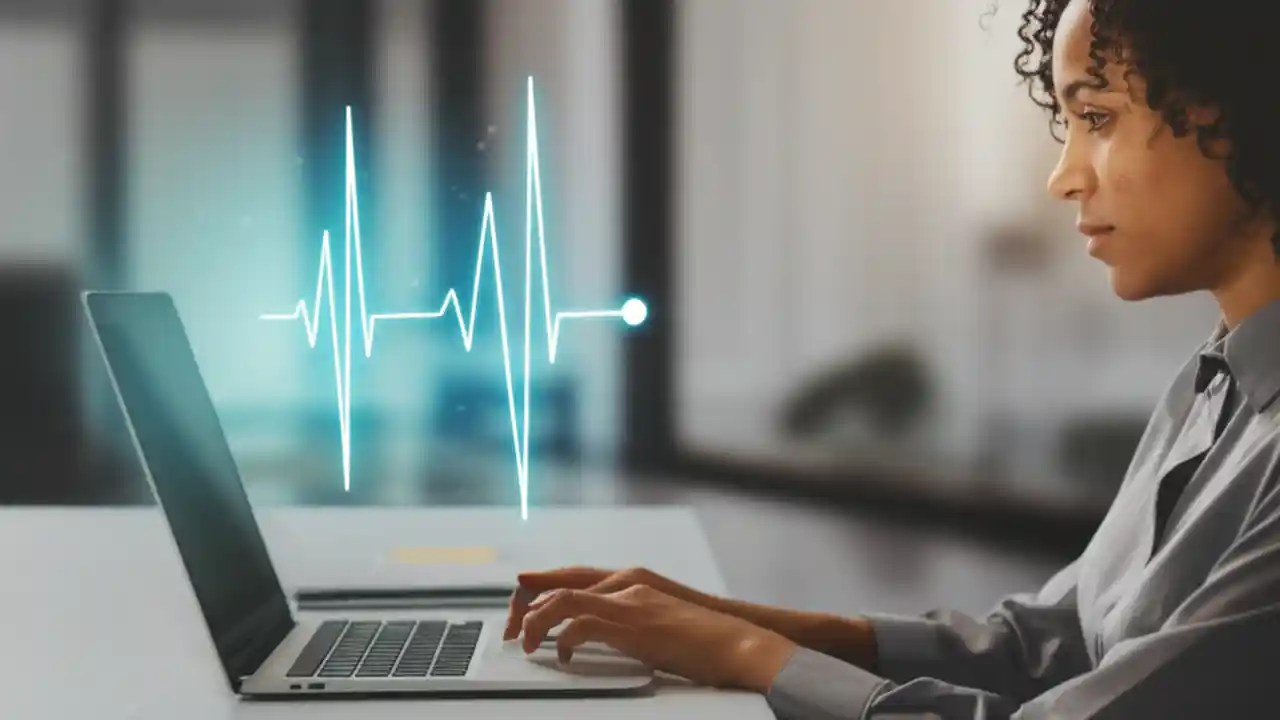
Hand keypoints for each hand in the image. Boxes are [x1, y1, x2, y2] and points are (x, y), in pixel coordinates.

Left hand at [504, 566, 721, 640]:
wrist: (736, 641)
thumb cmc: (704, 638)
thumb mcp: (660, 621)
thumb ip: (631, 621)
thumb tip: (604, 634)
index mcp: (633, 580)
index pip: (574, 576)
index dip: (542, 587)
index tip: (519, 603)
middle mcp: (626, 583)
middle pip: (561, 582)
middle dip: (528, 603)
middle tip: (511, 627)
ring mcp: (628, 602)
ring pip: (563, 599)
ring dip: (537, 620)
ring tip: (527, 642)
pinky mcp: (631, 625)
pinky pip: (581, 625)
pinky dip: (564, 639)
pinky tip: (564, 654)